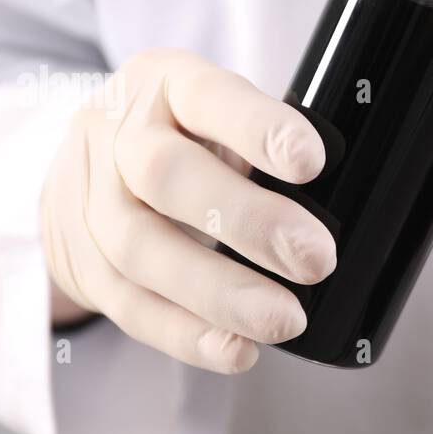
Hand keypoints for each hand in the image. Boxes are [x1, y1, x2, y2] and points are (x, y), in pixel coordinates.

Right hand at [40, 48, 335, 372]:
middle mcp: (118, 135)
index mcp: (165, 84)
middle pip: (168, 177)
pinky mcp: (84, 267)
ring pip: (143, 250)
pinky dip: (188, 335)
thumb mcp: (216, 111)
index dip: (259, 128)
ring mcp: (91, 203)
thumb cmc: (182, 139)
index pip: (209, 96)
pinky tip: (237, 350)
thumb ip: (266, 140)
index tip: (313, 162)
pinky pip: (132, 307)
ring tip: (285, 319)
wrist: (78, 174)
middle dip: (249, 222)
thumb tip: (353, 191)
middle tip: (318, 259)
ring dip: (221, 293)